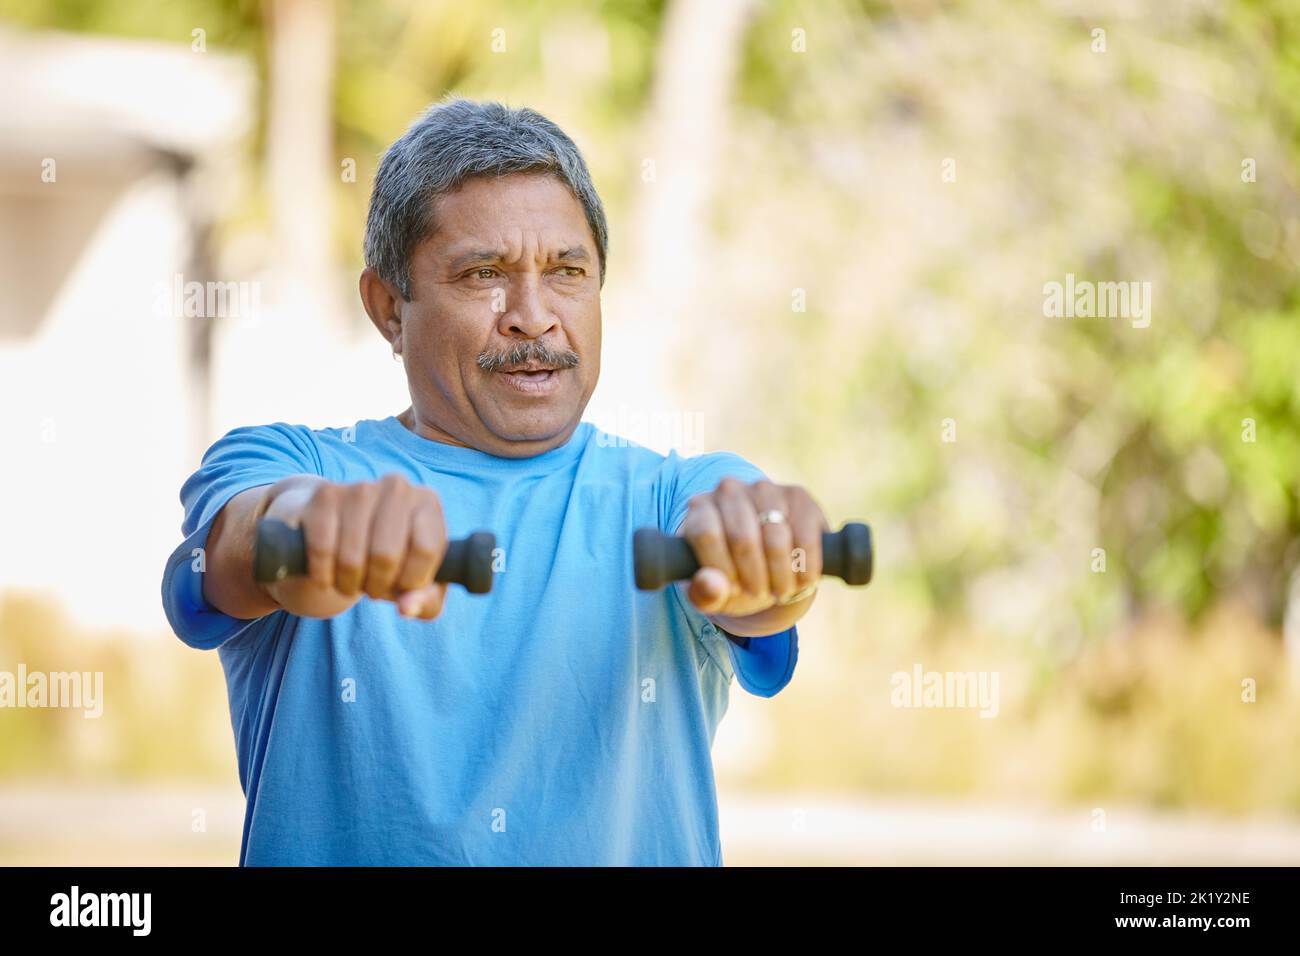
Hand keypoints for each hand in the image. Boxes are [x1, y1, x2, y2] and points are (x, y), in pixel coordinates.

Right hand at [262, 473, 448, 619]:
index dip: (411, 581)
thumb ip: (423, 600)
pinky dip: (323, 574)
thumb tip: (407, 608)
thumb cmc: (388, 558)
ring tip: (351, 582)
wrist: (338, 528)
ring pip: (352, 558)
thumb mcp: (415, 583)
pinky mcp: (324, 496)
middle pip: (386, 556)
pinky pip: (322, 550)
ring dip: (348, 584)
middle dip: (376, 586)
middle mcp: (397, 487)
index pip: (425, 551)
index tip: (402, 586)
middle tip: (372, 588)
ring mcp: (360, 488)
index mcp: (428, 503)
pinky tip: (327, 576)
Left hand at [678, 477, 828, 617]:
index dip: (722, 568)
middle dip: (755, 577)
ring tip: (780, 590)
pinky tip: (802, 579)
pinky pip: (805, 537)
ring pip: (776, 538)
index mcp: (700, 508)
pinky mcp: (797, 495)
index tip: (733, 590)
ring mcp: (764, 489)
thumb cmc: (734, 578)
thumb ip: (704, 594)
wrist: (768, 565)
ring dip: (781, 575)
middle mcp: (729, 490)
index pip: (706, 534)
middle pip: (743, 538)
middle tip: (760, 594)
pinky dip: (806, 567)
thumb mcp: (714, 593)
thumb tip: (713, 586)